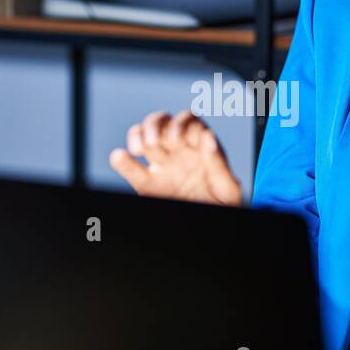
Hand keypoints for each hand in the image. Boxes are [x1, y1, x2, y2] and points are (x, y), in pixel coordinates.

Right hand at [108, 110, 242, 205]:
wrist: (209, 228)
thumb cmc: (224, 207)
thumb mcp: (228, 189)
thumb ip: (219, 164)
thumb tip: (208, 137)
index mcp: (201, 148)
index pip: (188, 121)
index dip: (182, 124)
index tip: (180, 140)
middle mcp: (179, 151)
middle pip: (162, 121)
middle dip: (156, 125)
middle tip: (157, 141)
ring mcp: (161, 165)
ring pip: (143, 135)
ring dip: (139, 134)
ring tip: (142, 148)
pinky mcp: (146, 184)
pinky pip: (129, 167)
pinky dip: (121, 160)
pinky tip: (122, 158)